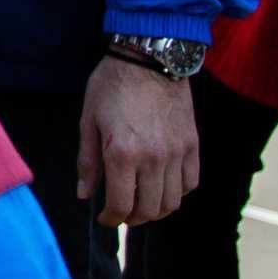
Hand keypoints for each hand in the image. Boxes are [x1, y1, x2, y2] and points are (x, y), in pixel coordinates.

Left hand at [77, 58, 200, 226]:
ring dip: (155, 210)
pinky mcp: (193, 145)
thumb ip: (87, 161)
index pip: (121, 205)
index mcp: (122, 153)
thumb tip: (85, 194)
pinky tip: (162, 185)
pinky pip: (191, 183)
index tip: (104, 218)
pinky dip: (177, 192)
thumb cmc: (112, 86)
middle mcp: (154, 158)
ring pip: (172, 202)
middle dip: (132, 218)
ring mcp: (177, 153)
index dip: (111, 219)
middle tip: (121, 213)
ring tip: (141, 203)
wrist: (149, 59)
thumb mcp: (88, 120)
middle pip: (149, 210)